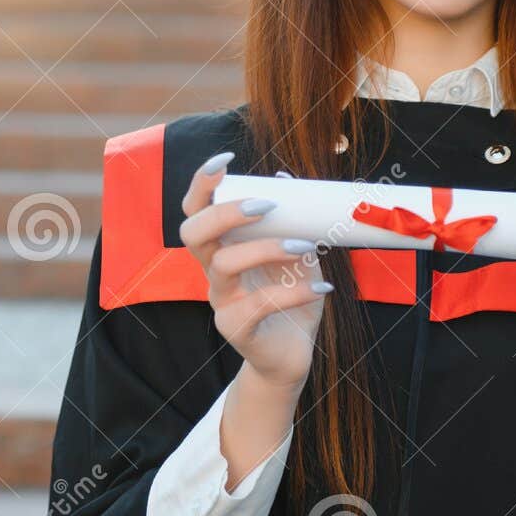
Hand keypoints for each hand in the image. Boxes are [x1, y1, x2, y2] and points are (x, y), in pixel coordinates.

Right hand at [179, 151, 329, 390]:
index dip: (201, 184)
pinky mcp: (236, 329)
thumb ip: (292, 223)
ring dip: (267, 248)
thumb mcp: (295, 256)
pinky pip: (258, 305)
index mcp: (222, 248)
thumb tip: (286, 179)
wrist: (292, 355)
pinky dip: (293, 292)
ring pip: (224, 265)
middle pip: (193, 233)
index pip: (195, 210)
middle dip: (225, 212)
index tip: (225, 160)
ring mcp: (220, 301)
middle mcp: (213, 271)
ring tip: (306, 247)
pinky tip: (322, 287)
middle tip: (265, 206)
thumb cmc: (289, 299)